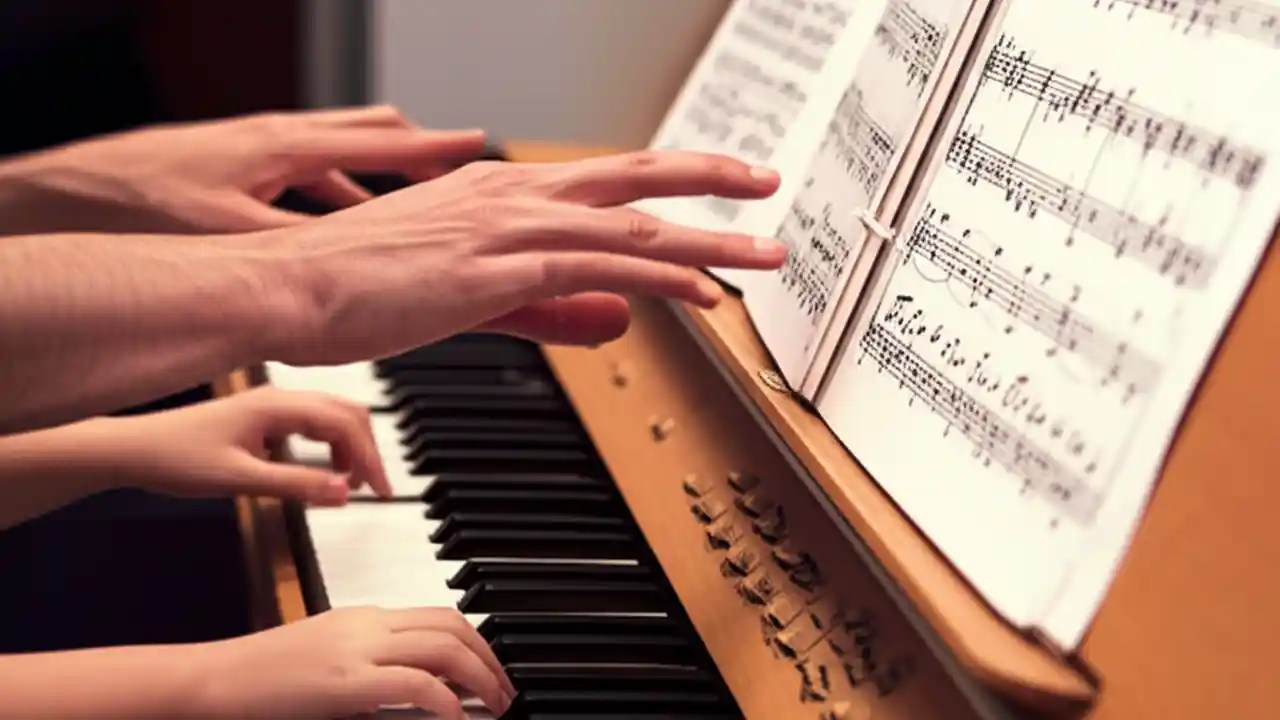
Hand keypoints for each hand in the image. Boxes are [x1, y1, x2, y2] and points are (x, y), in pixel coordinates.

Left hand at [0, 105, 487, 234]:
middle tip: (451, 168)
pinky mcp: (228, 168)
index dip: (432, 147)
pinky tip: (330, 220)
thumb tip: (360, 258)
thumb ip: (303, 241)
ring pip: (329, 153)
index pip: (377, 139)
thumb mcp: (235, 232)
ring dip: (368, 175)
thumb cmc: (137, 204)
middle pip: (360, 132)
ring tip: (403, 199)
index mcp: (281, 146)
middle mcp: (270, 138)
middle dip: (410, 150)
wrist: (61, 194)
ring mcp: (249, 150)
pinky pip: (297, 174)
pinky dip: (326, 192)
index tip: (476, 144)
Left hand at [101, 387, 388, 503]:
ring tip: (354, 484)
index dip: (369, 457)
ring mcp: (273, 406)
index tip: (380, 490)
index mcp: (278, 406)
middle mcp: (280, 399)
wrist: (133, 450)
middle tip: (378, 488)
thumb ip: (296, 485)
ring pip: (333, 417)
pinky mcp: (264, 418)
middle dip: (369, 450)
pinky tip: (327, 471)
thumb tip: (343, 492)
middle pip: (347, 414)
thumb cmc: (176, 458)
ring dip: (352, 448)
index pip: (344, 424)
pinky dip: (332, 446)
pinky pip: (313, 424)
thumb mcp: (240, 480)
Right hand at [194, 607, 514, 719]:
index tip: (491, 671)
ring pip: (444, 646)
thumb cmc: (260, 682)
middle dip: (489, 657)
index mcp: (363, 618)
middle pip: (451, 625)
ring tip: (496, 706)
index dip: (474, 641)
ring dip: (481, 676)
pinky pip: (416, 684)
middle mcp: (366, 625)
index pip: (438, 615)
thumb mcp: (326, 665)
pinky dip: (446, 701)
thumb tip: (416, 690)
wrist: (211, 682)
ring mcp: (356, 649)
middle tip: (506, 691)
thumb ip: (371, 669)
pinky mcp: (345, 682)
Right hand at [260, 149, 787, 357]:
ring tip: (764, 252)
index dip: (668, 181)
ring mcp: (509, 226)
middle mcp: (514, 195)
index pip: (605, 180)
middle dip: (711, 180)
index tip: (716, 186)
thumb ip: (552, 306)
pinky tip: (702, 289)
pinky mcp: (500, 266)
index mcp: (500, 191)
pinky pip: (599, 267)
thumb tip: (618, 314)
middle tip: (767, 185)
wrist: (289, 286)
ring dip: (708, 237)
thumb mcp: (472, 293)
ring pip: (633, 224)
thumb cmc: (357, 286)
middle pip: (635, 177)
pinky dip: (660, 276)